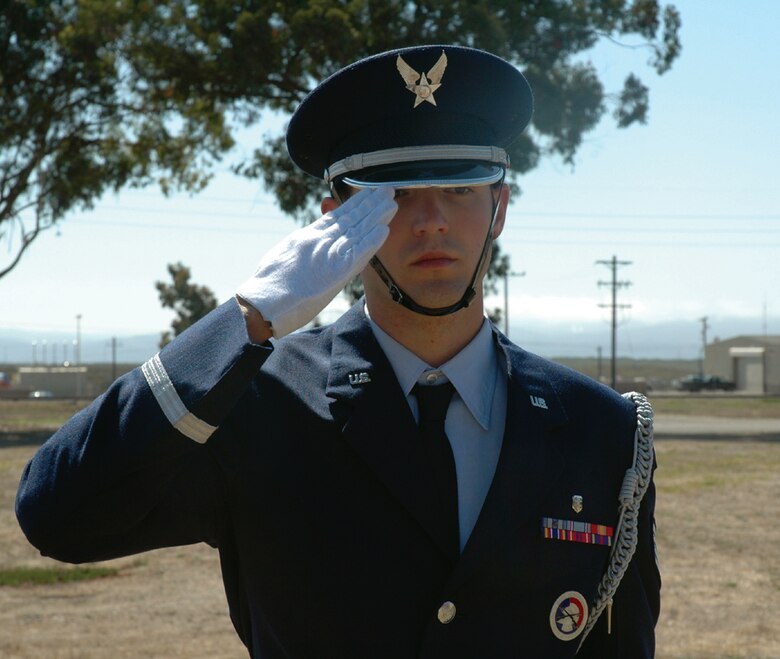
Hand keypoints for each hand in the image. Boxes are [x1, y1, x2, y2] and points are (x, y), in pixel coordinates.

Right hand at [236, 187, 396, 337]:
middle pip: (349, 219)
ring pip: (356, 231)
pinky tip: (384, 230)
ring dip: (376, 217)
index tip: (367, 195)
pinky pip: (357, 253)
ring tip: (391, 202)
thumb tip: (304, 241)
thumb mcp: (283, 258)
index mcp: (306, 238)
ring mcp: (326, 255)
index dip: (353, 205)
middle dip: (369, 204)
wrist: (263, 303)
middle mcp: (318, 242)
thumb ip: (299, 248)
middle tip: (386, 190)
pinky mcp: (334, 272)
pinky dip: (371, 241)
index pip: (335, 218)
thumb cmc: (268, 287)